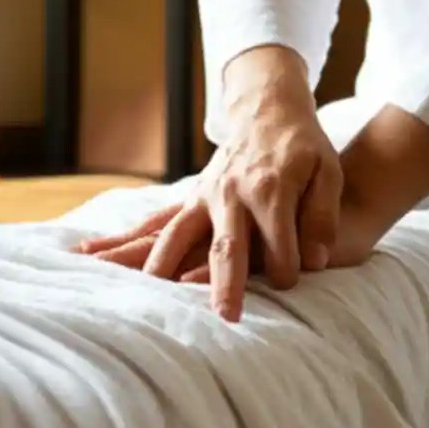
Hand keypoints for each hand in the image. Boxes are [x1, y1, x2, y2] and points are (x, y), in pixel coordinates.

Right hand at [79, 46, 342, 321]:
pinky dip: (129, 241)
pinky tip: (99, 259)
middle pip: (226, 246)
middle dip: (226, 284)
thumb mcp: (328, 172)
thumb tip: (318, 260)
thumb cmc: (304, 146)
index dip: (288, 269)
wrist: (267, 110)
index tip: (290, 287)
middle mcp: (231, 194)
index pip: (279, 242)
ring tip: (153, 305)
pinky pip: (157, 224)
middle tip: (227, 317)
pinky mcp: (191, 199)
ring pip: (179, 236)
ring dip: (166, 270)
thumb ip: (323, 216)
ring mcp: (205, 196)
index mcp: (270, 188)